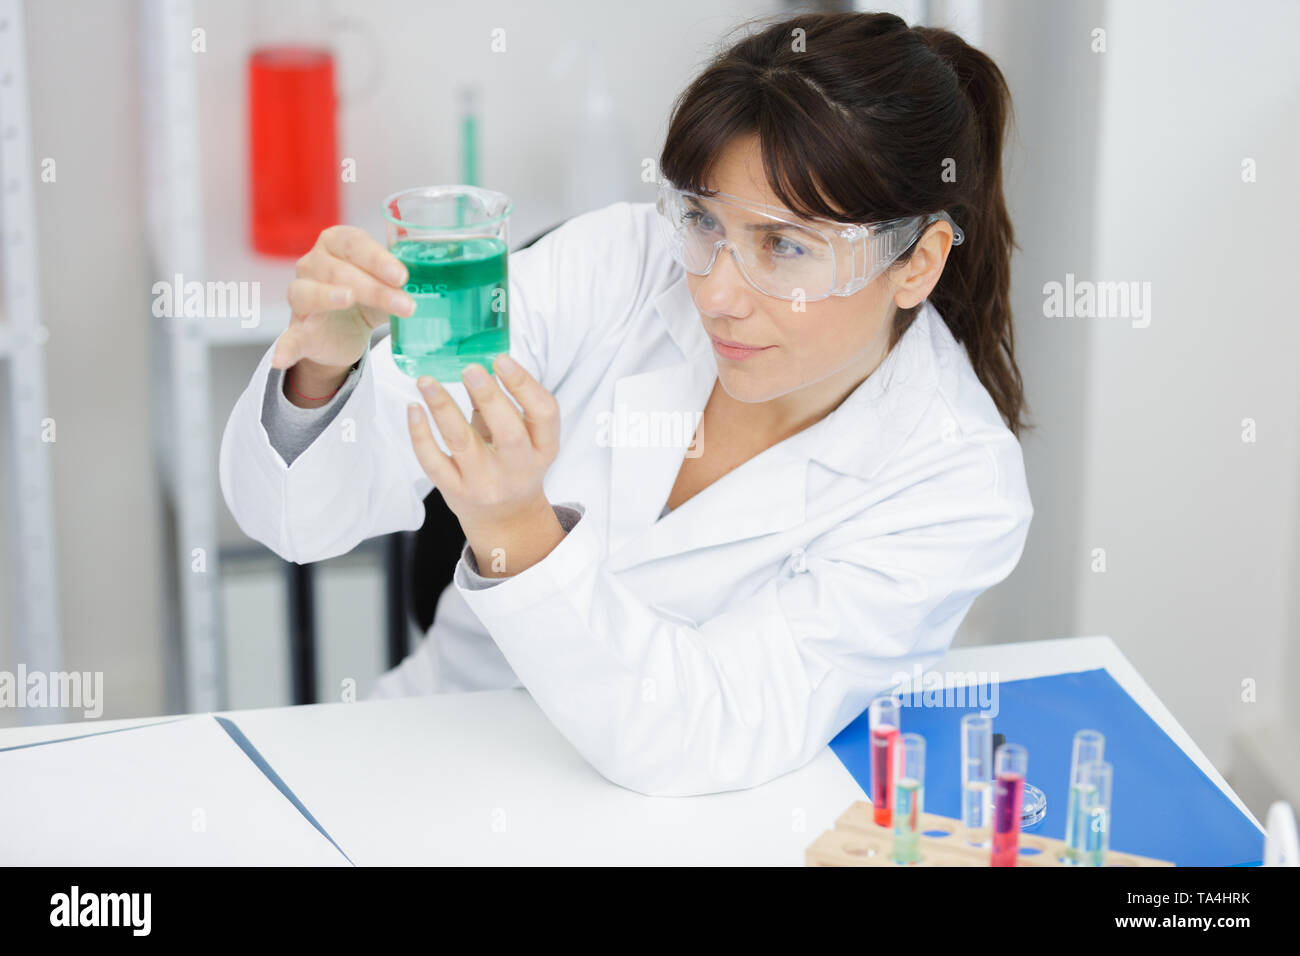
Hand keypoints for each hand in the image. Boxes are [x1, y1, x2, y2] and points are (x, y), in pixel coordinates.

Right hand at [273, 225, 417, 372]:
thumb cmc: (366, 299)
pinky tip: (282, 358)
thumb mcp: (386, 288)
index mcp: (336, 244)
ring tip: (348, 299)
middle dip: (374, 287)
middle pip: (338, 269)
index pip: (354, 243)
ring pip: (310, 292)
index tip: (402, 276)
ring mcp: (301, 296)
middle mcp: (313, 264)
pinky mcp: (298, 330)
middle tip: (405, 304)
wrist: (343, 334)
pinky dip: (284, 348)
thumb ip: (398, 284)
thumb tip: (428, 285)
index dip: (377, 258)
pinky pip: (287, 338)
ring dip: (330, 296)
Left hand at [407, 355, 565, 576]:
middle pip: (508, 433)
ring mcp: (486, 483)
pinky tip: (414, 410)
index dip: (525, 385)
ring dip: (443, 408)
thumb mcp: (521, 434)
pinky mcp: (456, 491)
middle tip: (469, 367)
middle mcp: (519, 468)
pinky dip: (420, 434)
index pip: (545, 414)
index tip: (501, 360)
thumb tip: (476, 361)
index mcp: (543, 448)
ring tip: (427, 381)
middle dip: (489, 397)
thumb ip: (500, 402)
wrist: (504, 517)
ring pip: (463, 444)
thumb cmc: (512, 464)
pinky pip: (433, 462)